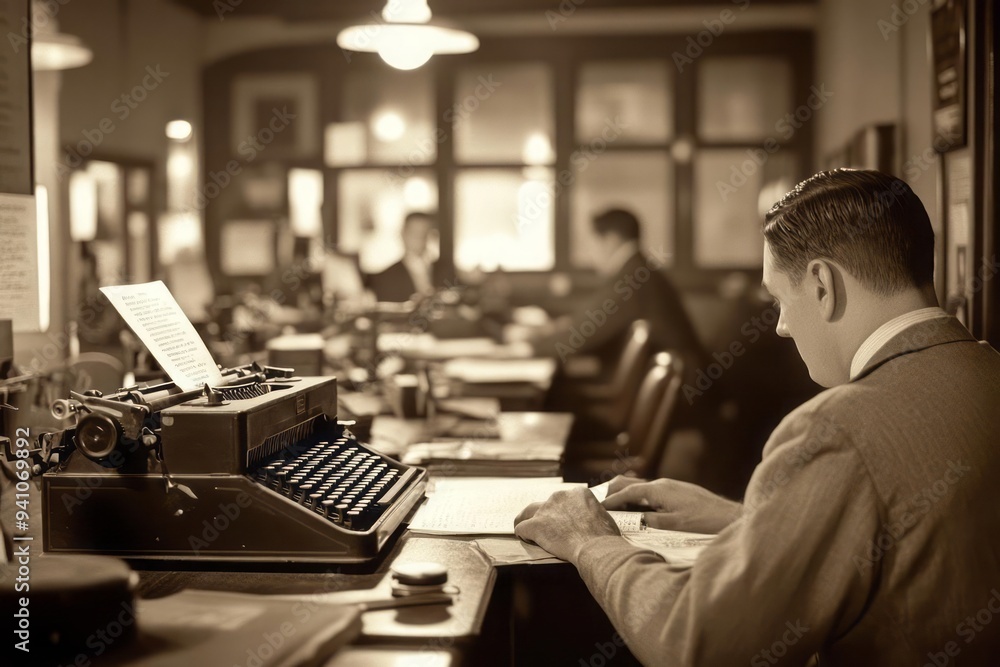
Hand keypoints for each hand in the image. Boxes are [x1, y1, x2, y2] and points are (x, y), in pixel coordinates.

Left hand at [514, 488, 620, 561]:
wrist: (596, 547)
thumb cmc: (605, 538)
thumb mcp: (604, 518)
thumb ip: (593, 515)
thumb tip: (594, 522)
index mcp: (578, 493)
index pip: (565, 500)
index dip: (563, 513)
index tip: (565, 524)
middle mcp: (560, 497)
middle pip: (546, 505)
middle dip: (546, 517)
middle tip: (549, 531)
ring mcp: (547, 510)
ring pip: (528, 512)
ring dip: (527, 521)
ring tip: (527, 533)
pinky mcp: (536, 525)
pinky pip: (522, 527)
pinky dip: (523, 534)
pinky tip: (526, 540)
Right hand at [602, 476, 740, 533]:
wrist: (728, 515)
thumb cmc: (704, 521)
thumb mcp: (674, 525)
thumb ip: (650, 521)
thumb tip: (633, 520)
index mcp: (658, 490)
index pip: (626, 493)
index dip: (610, 501)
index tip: (597, 508)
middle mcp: (662, 484)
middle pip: (628, 482)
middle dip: (611, 492)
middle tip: (597, 503)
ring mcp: (669, 486)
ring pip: (638, 485)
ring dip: (623, 493)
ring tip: (611, 505)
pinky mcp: (676, 491)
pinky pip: (649, 490)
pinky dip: (636, 496)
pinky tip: (635, 506)